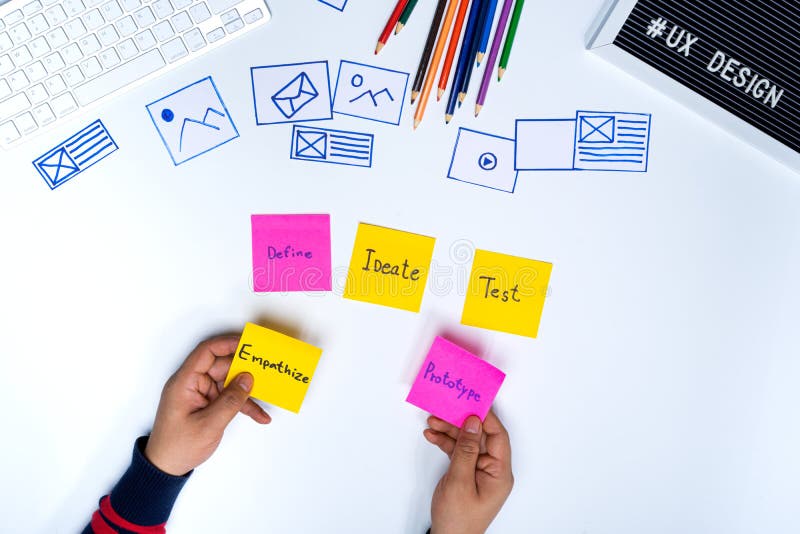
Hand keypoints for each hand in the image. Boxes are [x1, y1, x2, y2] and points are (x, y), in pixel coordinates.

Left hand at [144, 335, 270, 475]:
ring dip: (247, 391)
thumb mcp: (208, 424)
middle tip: (266, 369)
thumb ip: (230, 400)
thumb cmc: (178, 446)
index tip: (248, 344)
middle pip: (222, 366)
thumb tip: (248, 379)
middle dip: (244, 369)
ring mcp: (201, 394)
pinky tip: (259, 415)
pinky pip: (229, 398)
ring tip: (267, 393)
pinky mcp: (208, 405)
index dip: (227, 344)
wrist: (166, 468)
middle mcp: (193, 384)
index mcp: (185, 382)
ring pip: (229, 383)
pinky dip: (244, 406)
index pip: (206, 352)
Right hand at [424, 411, 513, 533]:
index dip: (485, 418)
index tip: (470, 403)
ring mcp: (479, 471)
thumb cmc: (459, 519)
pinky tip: (433, 435)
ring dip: (450, 431)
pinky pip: (458, 452)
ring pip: (467, 442)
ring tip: (432, 422)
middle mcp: (493, 470)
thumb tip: (473, 423)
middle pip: (480, 437)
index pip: (498, 437)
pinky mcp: (466, 474)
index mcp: (500, 473)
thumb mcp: (460, 481)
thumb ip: (466, 450)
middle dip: (461, 423)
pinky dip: (446, 443)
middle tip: (445, 409)